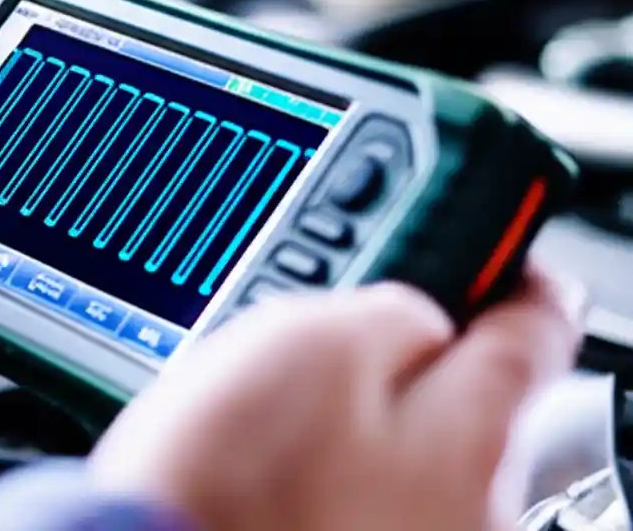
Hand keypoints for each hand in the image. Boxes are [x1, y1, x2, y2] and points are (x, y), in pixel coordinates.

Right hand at [90, 266, 583, 530]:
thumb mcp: (305, 341)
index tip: (487, 255)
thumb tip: (420, 314)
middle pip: (467, 393)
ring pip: (408, 447)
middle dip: (404, 355)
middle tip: (321, 338)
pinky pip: (363, 495)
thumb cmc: (223, 482)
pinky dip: (326, 469)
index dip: (510, 276)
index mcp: (470, 436)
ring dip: (354, 416)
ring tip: (267, 415)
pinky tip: (265, 467)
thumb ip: (391, 312)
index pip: (538, 328)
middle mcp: (468, 508)